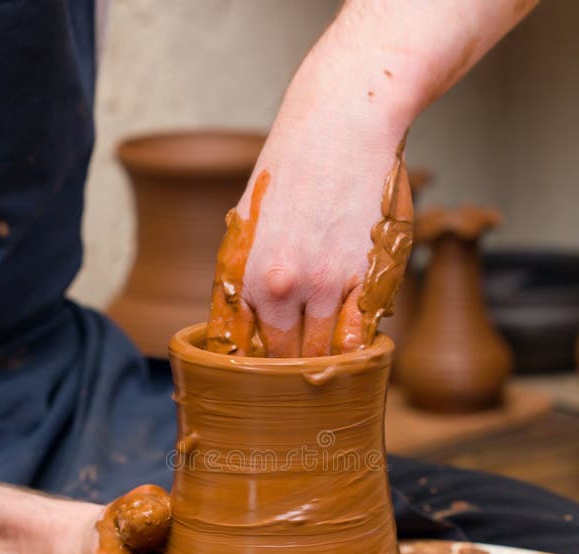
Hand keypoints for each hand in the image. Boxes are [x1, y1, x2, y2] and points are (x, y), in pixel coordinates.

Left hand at [207, 0, 536, 358]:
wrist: (342, 124)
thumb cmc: (293, 170)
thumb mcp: (248, 224)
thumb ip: (245, 278)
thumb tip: (239, 327)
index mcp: (242, 276)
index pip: (245, 351)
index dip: (257, 370)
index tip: (266, 377)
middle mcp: (277, 287)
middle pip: (283, 360)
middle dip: (290, 373)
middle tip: (297, 378)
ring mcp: (323, 285)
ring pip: (322, 354)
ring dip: (324, 361)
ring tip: (326, 361)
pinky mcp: (365, 278)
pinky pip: (359, 336)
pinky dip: (355, 345)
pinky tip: (352, 339)